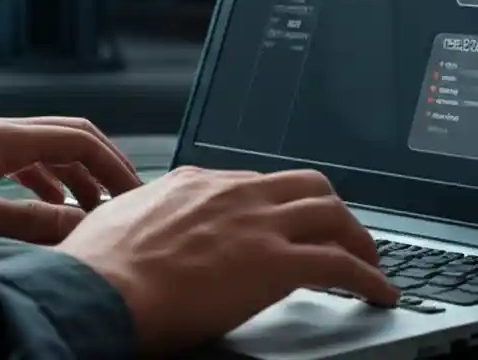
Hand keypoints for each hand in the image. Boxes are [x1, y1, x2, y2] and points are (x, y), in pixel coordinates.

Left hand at [0, 117, 140, 247]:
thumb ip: (31, 221)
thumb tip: (84, 225)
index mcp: (6, 137)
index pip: (80, 140)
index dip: (115, 166)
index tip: (137, 194)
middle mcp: (0, 132)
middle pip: (70, 138)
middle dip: (104, 165)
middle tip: (127, 197)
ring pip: (49, 151)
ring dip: (78, 176)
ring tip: (94, 210)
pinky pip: (26, 164)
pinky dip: (49, 182)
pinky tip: (49, 206)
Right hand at [56, 166, 396, 356]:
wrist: (98, 290)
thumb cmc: (98, 269)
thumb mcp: (118, 225)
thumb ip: (145, 222)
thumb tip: (138, 233)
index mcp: (196, 183)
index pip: (255, 184)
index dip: (280, 205)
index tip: (287, 222)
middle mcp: (233, 193)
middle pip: (306, 185)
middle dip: (331, 209)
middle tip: (342, 235)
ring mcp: (257, 224)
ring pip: (332, 213)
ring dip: (357, 238)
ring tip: (369, 263)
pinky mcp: (276, 263)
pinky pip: (341, 264)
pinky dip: (369, 277)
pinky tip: (379, 293)